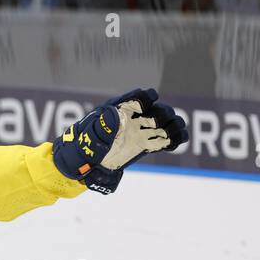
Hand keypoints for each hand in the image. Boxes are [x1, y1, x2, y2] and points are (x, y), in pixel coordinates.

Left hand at [52, 88, 187, 193]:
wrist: (84, 163)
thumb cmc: (84, 145)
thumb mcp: (90, 133)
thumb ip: (103, 124)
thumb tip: (116, 113)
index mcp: (121, 109)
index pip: (139, 96)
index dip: (146, 97)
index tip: (148, 102)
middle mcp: (134, 118)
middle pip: (158, 109)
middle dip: (163, 114)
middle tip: (157, 125)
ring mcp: (142, 132)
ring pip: (167, 123)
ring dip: (174, 126)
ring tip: (171, 134)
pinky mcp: (146, 145)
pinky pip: (167, 139)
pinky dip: (175, 139)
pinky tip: (172, 143)